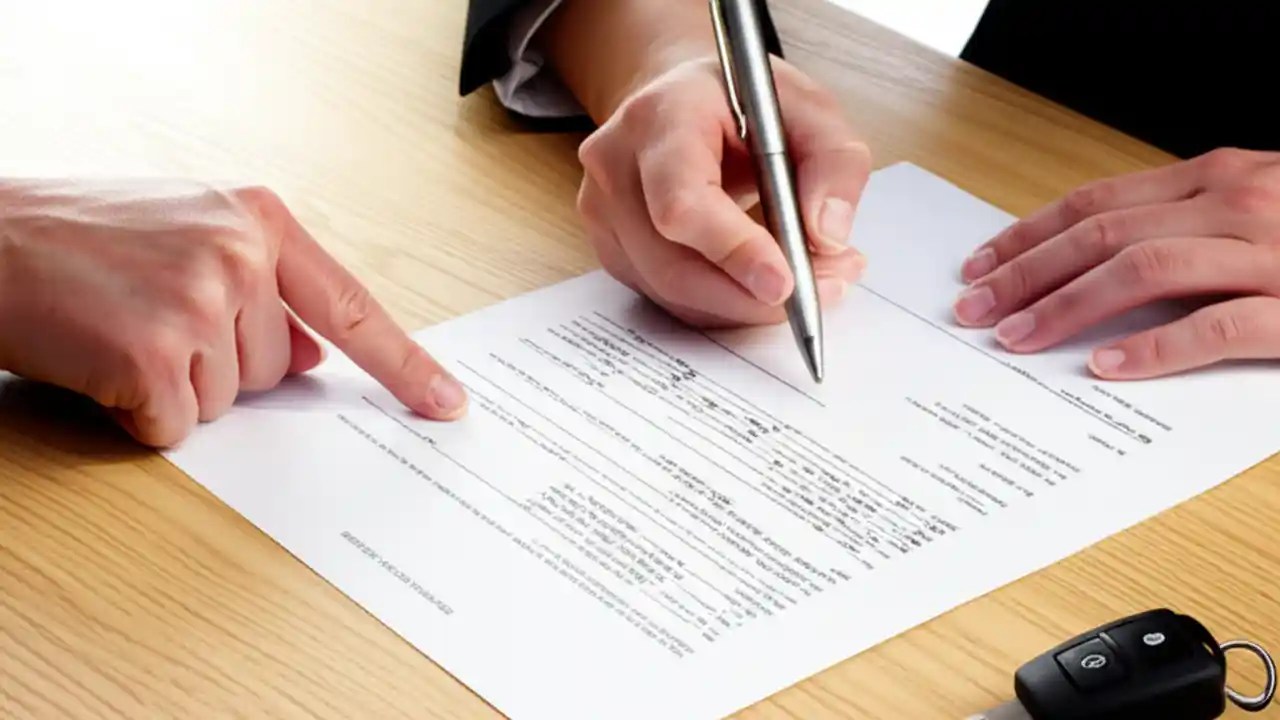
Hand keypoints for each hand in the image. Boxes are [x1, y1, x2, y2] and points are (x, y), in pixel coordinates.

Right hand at [0, 180, 466, 446]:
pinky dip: (138, 413)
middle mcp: (240, 254)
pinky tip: (104, 360)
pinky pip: (177, 426)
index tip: (446, 403)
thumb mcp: (187, 232)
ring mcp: (199, 302)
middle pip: (276, 367)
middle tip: (150, 314)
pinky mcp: (154, 354)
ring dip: (176, 386)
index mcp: (258, 218)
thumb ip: (263, 286)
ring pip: (228, 401)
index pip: (352, 306)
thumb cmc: (78, 237)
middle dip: (219, 363)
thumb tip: (315, 353)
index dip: (404, 364)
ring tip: (121, 327)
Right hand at [574, 56, 870, 327]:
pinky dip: (723, 303)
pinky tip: (761, 281)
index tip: (786, 284)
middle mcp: (617, 164)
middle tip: (824, 291)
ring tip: (810, 281)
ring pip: (673, 292)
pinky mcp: (610, 248)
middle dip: (752, 294)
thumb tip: (826, 237)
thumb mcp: (810, 109)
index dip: (732, 249)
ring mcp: (603, 211)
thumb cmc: (742, 103)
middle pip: (673, 264)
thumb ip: (834, 164)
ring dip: (746, 304)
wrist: (683, 101)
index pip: (682, 200)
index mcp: (661, 116)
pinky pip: (668, 299)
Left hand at [952, 148, 1279, 378]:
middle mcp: (1237, 203)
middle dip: (1026, 273)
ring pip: (1144, 269)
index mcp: (1218, 178)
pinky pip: (1218, 326)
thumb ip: (1184, 221)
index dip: (1029, 234)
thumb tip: (1090, 257)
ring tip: (1016, 338)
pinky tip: (1108, 369)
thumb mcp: (1253, 208)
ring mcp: (1271, 254)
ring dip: (1068, 306)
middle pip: (1103, 233)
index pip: (1098, 201)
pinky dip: (1157, 348)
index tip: (981, 264)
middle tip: (971, 308)